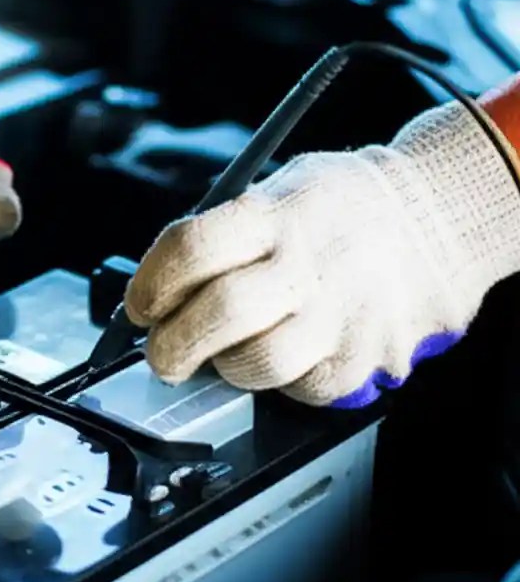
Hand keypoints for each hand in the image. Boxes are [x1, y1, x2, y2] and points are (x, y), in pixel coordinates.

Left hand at [124, 102, 519, 406]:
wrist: (441, 215)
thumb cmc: (341, 209)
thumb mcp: (279, 191)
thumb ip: (221, 237)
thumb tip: (155, 288)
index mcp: (275, 213)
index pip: (190, 249)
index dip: (150, 285)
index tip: (139, 305)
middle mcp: (307, 263)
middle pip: (217, 314)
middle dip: (170, 344)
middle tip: (162, 353)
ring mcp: (340, 314)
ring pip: (254, 363)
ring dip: (222, 366)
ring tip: (225, 352)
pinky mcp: (364, 359)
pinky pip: (298, 389)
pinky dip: (278, 380)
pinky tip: (287, 353)